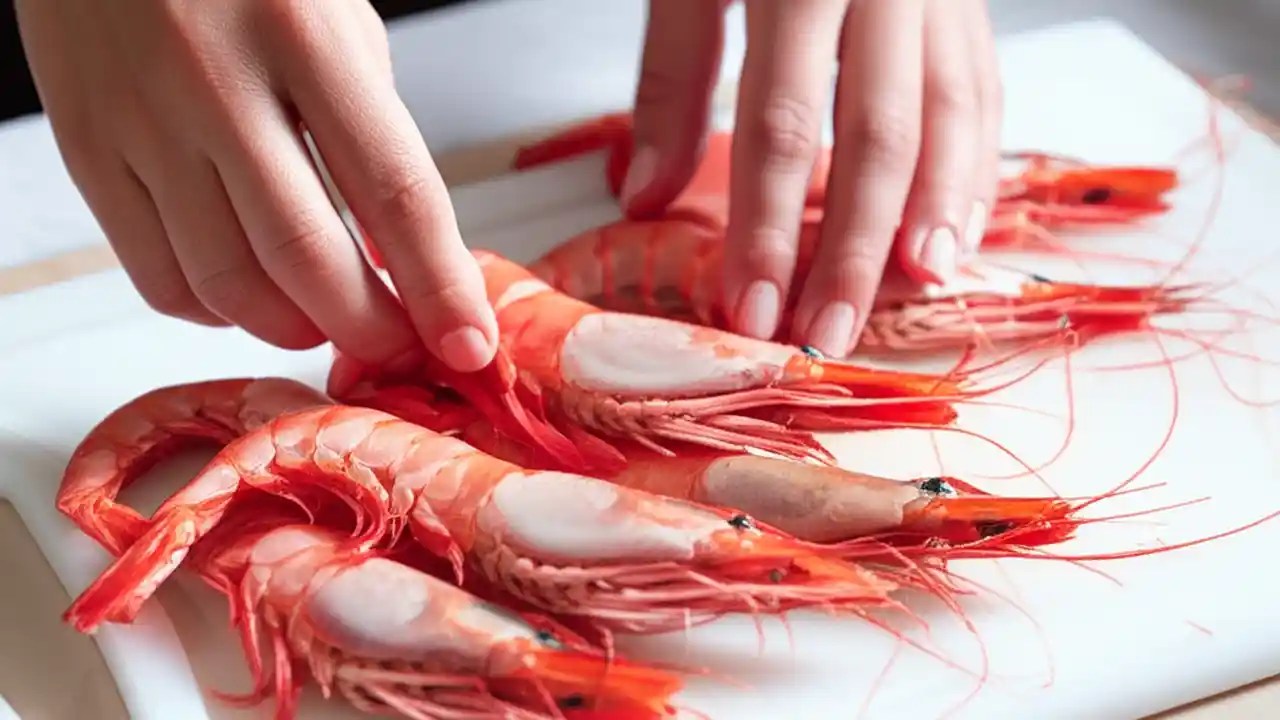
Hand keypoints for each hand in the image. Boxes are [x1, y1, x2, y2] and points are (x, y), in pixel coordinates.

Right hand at [15, 0, 497, 371]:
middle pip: (306, 257)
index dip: (438, 285)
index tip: (468, 344)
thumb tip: (401, 252)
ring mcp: (141, 120)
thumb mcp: (335, 19)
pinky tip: (249, 297)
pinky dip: (217, 313)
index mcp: (304, 34)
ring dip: (294, 329)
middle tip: (398, 348)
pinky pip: (157, 275)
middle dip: (368, 329)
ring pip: (228, 282)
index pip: (394, 190)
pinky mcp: (87, 150)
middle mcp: (217, 81)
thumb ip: (369, 128)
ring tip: (327, 323)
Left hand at [624, 0, 1001, 355]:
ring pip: (950, 114)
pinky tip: (957, 226)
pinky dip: (975, 162)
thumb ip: (671, 81)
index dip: (769, 229)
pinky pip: (983, 84)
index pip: (784, 125)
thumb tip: (644, 201)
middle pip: (877, 138)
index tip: (748, 310)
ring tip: (913, 291)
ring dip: (935, 215)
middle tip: (826, 335)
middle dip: (851, 249)